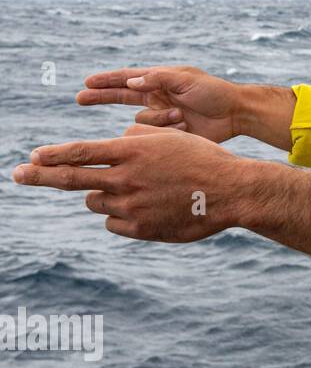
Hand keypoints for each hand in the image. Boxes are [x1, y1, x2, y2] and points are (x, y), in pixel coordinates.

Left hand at [12, 125, 247, 241]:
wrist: (232, 192)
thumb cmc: (204, 159)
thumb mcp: (170, 138)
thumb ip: (135, 140)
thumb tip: (112, 147)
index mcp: (132, 152)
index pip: (81, 152)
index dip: (53, 154)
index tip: (32, 155)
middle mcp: (125, 178)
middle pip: (71, 178)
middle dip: (40, 175)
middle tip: (17, 173)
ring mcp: (131, 206)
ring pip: (97, 201)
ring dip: (105, 195)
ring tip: (138, 191)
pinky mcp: (140, 229)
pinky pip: (113, 223)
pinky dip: (122, 216)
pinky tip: (148, 209)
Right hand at [77, 66, 295, 149]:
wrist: (235, 114)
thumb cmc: (214, 92)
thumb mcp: (187, 80)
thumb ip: (158, 79)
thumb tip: (131, 83)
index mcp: (161, 81)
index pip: (127, 79)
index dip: (106, 81)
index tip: (86, 82)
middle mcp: (157, 97)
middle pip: (121, 97)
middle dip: (102, 96)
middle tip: (79, 98)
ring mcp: (162, 116)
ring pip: (141, 120)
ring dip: (159, 119)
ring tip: (182, 116)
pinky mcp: (169, 133)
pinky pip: (154, 134)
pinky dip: (168, 130)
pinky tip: (185, 126)